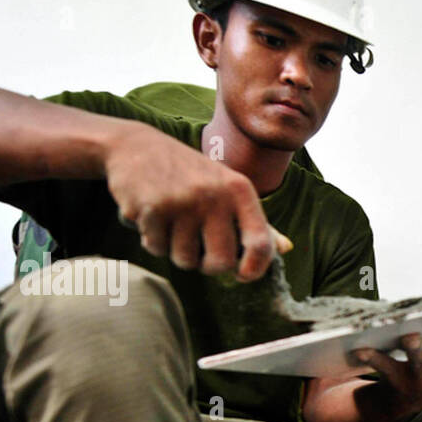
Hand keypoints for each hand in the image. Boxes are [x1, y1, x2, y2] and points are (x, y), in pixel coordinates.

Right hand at [104, 122, 275, 281]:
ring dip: (178, 252)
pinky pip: (158, 249)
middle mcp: (214, 195)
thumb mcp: (225, 188)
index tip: (243, 274)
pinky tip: (153, 219)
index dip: (255, 269)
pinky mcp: (153, 209)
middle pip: (221, 263)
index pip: (260, 243)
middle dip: (208, 265)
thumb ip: (254, 221)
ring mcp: (183, 202)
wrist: (135, 146)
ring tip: (173, 226)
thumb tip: (286, 248)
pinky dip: (154, 242)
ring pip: (186, 260)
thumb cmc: (188, 174)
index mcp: (238, 190)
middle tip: (199, 249)